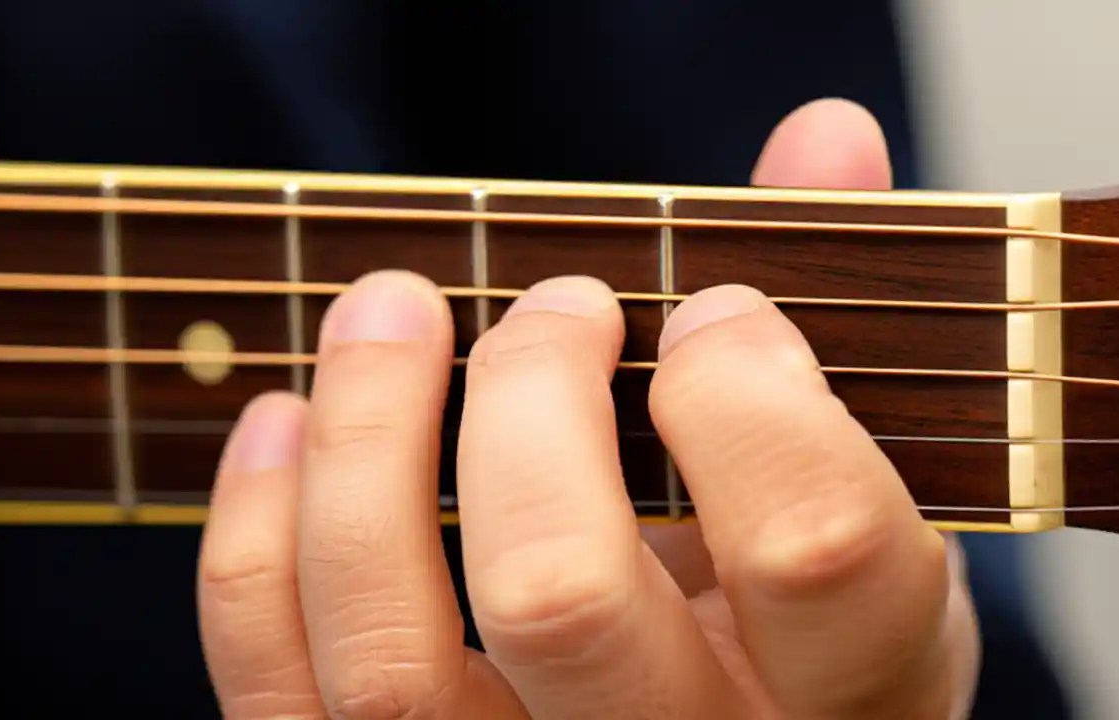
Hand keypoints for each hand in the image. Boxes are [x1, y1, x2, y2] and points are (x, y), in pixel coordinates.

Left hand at [196, 99, 980, 718]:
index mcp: (847, 684)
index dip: (742, 390)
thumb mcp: (859, 494)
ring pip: (392, 664)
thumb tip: (824, 134)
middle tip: (559, 307)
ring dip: (366, 441)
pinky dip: (259, 547)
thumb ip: (838, 313)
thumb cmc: (807, 615)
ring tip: (388, 309)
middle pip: (559, 592)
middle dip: (527, 397)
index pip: (807, 545)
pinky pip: (288, 697)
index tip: (711, 312)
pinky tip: (287, 427)